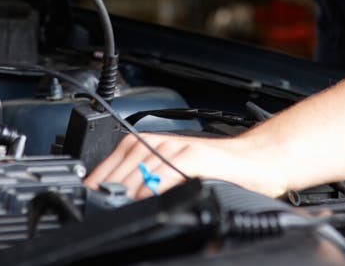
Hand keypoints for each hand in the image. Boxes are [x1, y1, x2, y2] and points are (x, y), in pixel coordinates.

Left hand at [86, 132, 285, 199]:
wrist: (257, 161)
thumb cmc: (220, 170)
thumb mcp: (180, 175)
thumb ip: (155, 182)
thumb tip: (127, 202)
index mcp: (158, 145)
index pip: (120, 153)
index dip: (102, 171)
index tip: (87, 191)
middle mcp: (167, 143)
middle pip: (129, 156)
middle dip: (110, 179)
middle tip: (96, 200)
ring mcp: (183, 148)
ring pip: (147, 159)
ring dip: (127, 181)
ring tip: (114, 200)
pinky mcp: (201, 157)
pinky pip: (174, 167)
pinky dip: (158, 180)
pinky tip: (148, 195)